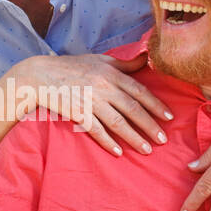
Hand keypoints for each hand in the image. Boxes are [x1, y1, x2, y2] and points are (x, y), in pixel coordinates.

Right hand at [12, 53, 171, 156]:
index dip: (156, 105)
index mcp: (111, 73)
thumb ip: (124, 64)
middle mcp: (103, 87)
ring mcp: (90, 101)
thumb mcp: (100, 60)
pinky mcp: (77, 113)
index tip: (169, 118)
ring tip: (147, 149)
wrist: (41, 75)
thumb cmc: (73, 67)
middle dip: (150, 125)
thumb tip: (147, 58)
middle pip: (132, 109)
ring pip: (117, 122)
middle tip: (163, 140)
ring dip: (134, 137)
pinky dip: (108, 142)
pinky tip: (118, 152)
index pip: (139, 91)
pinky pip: (96, 130)